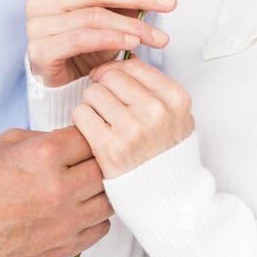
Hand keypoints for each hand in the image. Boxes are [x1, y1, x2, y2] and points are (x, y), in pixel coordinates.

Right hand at [0, 126, 112, 256]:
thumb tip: (75, 139)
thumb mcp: (7, 142)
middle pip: (106, 167)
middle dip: (96, 162)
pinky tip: (76, 210)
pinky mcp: (62, 247)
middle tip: (82, 163)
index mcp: (44, 155)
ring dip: (98, 191)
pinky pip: (100, 228)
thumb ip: (47, 138)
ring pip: (109, 200)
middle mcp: (59, 188)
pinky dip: (93, 218)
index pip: (91, 137)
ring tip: (80, 187)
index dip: (86, 136)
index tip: (79, 141)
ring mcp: (63, 222)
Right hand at [26, 0, 176, 87]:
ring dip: (131, 24)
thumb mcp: (111, 19)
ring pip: (93, 15)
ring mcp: (37, 25)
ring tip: (157, 36)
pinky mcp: (40, 50)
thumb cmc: (84, 50)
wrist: (62, 88)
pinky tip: (133, 45)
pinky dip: (111, 39)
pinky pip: (82, 39)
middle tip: (168, 3)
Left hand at [72, 57, 195, 179]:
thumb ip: (153, 86)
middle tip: (106, 105)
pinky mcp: (110, 148)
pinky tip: (94, 132)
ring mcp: (133, 130)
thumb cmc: (167, 153)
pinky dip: (82, 121)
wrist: (169, 198)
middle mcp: (156, 111)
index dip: (117, 72)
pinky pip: (81, 113)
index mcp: (175, 98)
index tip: (114, 84)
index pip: (133, 65)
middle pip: (110, 76)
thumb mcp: (175, 114)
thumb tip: (121, 58)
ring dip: (92, 104)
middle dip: (103, 87)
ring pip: (92, 92)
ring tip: (103, 121)